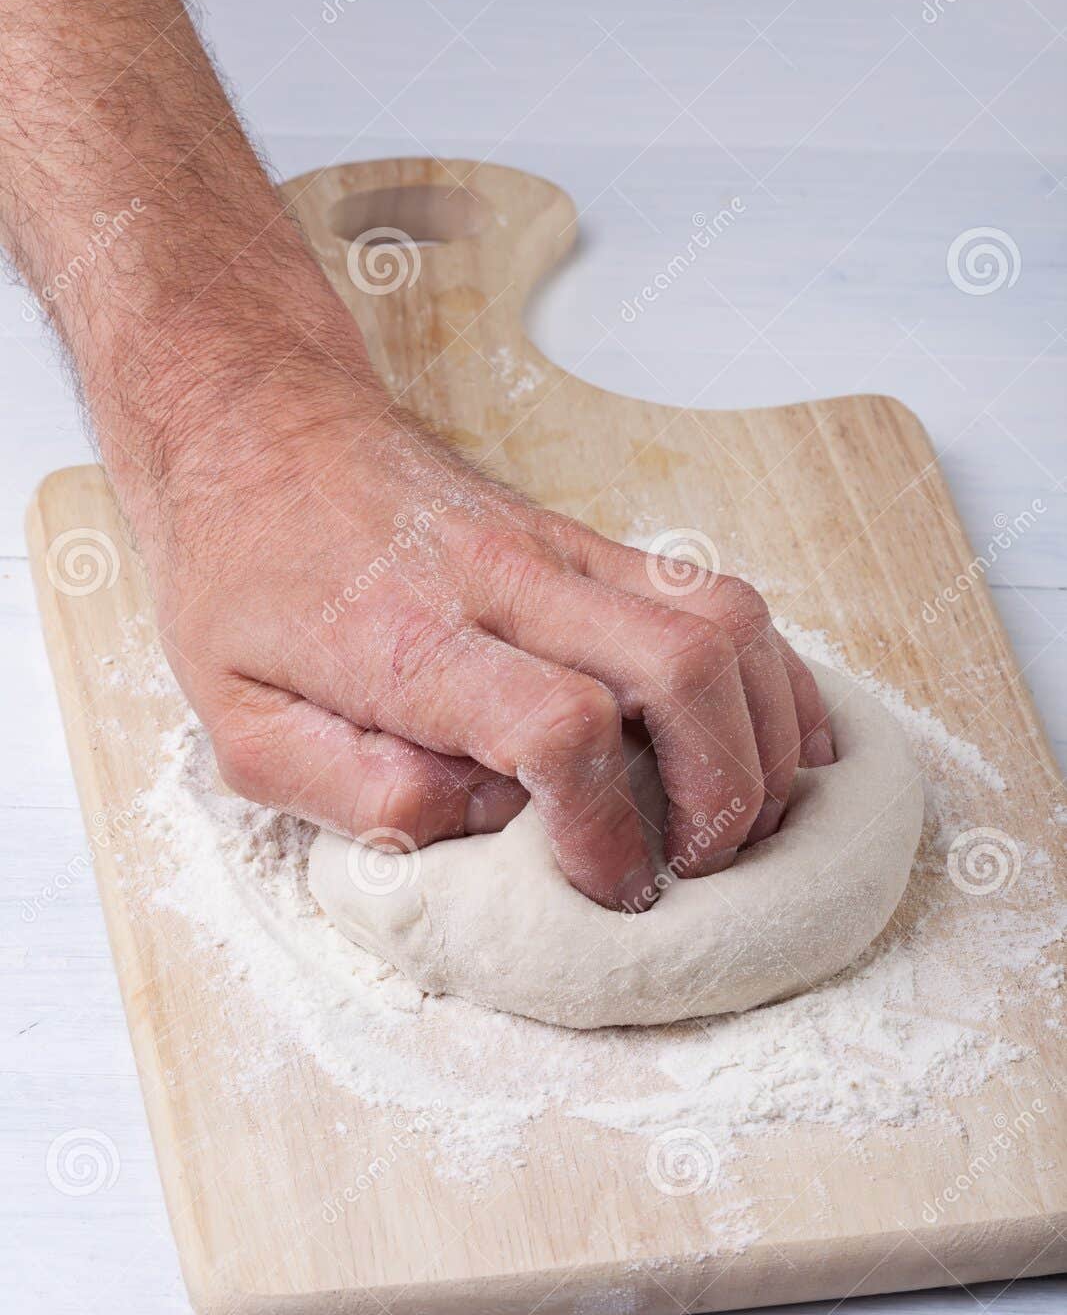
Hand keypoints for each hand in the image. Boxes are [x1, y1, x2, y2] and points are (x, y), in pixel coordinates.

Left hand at [145, 378, 833, 913]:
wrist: (258, 429)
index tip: (610, 885)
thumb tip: (493, 817)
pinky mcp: (588, 538)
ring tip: (745, 815)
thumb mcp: (241, 725)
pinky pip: (718, 594)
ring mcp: (560, 548)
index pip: (556, 727)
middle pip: (681, 662)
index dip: (606, 827)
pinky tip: (776, 739)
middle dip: (725, 787)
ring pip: (724, 618)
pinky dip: (768, 674)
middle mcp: (504, 581)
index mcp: (408, 641)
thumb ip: (360, 793)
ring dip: (764, 731)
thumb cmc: (242, 584)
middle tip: (701, 862)